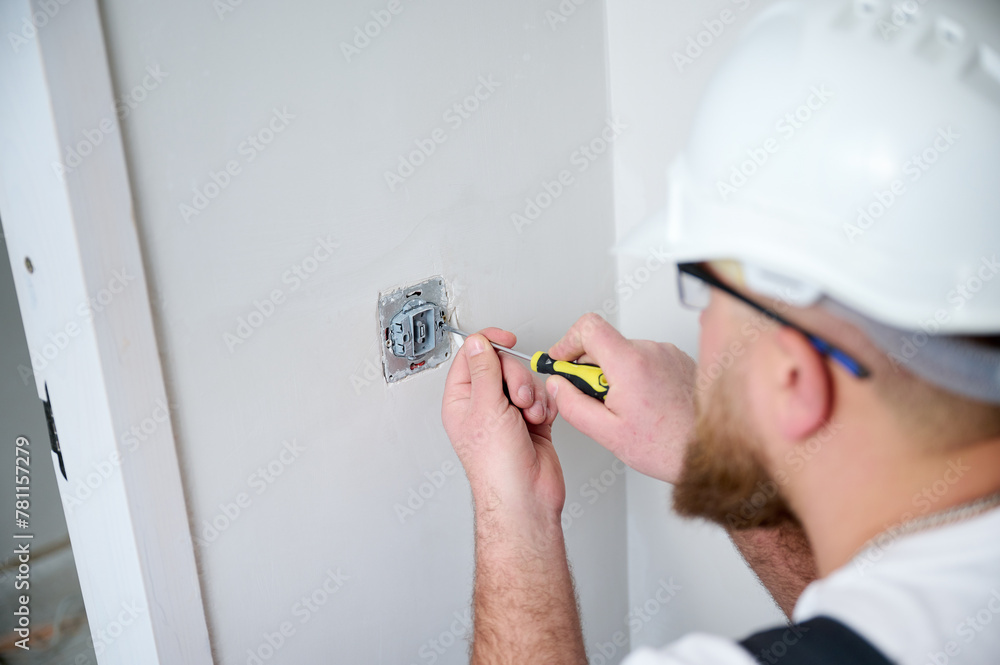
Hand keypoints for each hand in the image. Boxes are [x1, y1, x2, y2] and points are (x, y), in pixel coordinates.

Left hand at [442, 328, 563, 522]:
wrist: (526, 497)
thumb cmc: (497, 466)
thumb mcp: (486, 408)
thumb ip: (484, 370)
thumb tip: (478, 342)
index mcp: (461, 400)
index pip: (472, 356)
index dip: (489, 343)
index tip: (507, 339)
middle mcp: (483, 405)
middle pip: (503, 365)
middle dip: (517, 378)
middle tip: (519, 398)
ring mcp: (508, 413)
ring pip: (526, 380)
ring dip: (534, 395)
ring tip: (530, 416)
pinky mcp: (532, 421)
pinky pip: (544, 397)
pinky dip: (547, 406)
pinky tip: (542, 422)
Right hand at [545, 313, 696, 484]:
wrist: (711, 452)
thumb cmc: (668, 446)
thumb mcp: (607, 433)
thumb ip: (573, 405)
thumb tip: (557, 386)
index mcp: (630, 363)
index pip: (588, 327)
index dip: (567, 342)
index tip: (561, 360)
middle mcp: (651, 351)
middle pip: (605, 342)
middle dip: (591, 367)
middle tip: (594, 398)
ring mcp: (668, 353)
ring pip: (625, 352)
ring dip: (615, 373)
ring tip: (625, 406)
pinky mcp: (679, 360)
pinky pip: (646, 359)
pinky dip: (636, 375)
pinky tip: (643, 403)